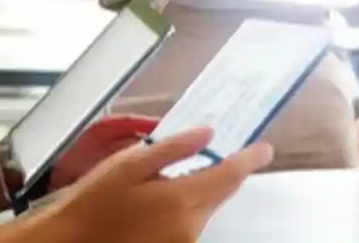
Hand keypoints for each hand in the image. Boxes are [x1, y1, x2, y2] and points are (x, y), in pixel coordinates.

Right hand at [39, 127, 272, 242]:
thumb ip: (172, 148)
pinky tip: (160, 201)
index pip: (229, 175)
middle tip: (218, 152)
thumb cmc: (93, 203)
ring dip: (201, 190)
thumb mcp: (128, 165)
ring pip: (206, 208)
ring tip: (170, 177)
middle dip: (225, 172)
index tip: (265, 149)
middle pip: (221, 193)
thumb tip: (207, 133)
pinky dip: (187, 207)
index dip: (250, 159)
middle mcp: (190, 226)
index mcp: (181, 200)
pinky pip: (191, 223)